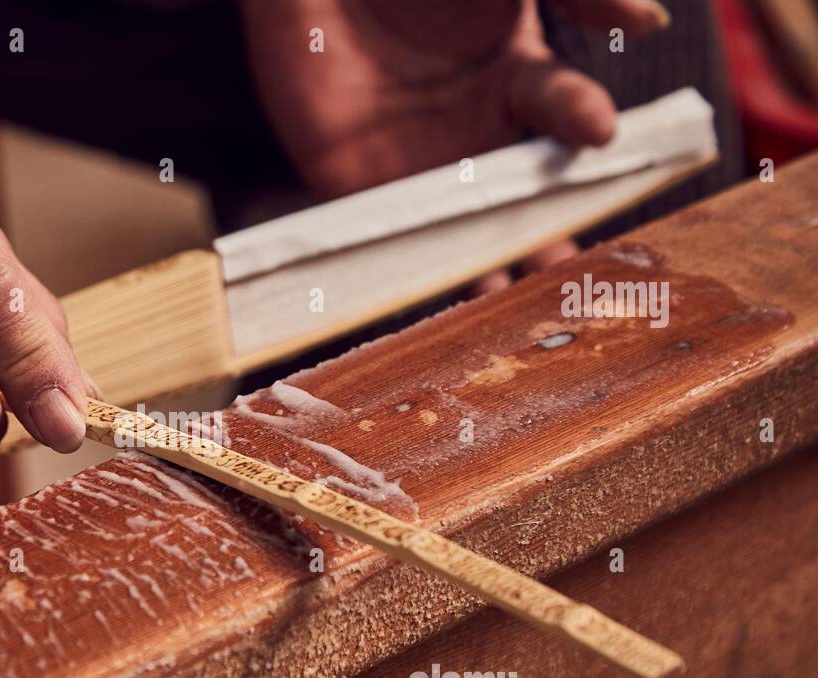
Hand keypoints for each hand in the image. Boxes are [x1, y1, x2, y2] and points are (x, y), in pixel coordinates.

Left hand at [241, 0, 672, 279]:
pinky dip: (414, 281)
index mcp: (522, 84)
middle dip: (552, 240)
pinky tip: (437, 309)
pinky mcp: (360, 197)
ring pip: (469, 241)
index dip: (584, 122)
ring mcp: (422, 174)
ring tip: (514, 315)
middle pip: (530, 204)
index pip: (567, 117)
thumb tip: (650, 22)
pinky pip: (393, 248)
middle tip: (576, 274)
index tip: (598, 130)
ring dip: (490, 277)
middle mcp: (481, 140)